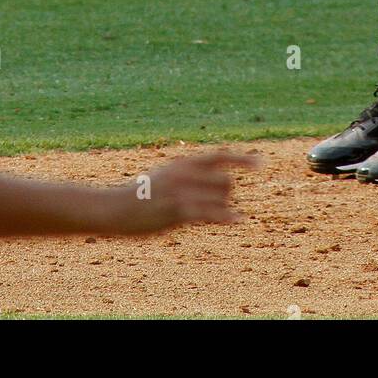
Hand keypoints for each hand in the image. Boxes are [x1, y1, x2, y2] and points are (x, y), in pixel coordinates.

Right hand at [111, 149, 258, 233]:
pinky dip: (225, 216)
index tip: (261, 164)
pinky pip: (210, 212)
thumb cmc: (141, 195)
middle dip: (227, 195)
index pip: (219, 156)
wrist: (116, 208)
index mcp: (183, 163)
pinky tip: (236, 220)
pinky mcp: (178, 209)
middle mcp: (186, 172)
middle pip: (226, 181)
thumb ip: (186, 174)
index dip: (241, 160)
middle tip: (214, 206)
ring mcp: (182, 190)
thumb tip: (207, 178)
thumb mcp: (165, 176)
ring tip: (204, 215)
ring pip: (221, 197)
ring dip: (222, 208)